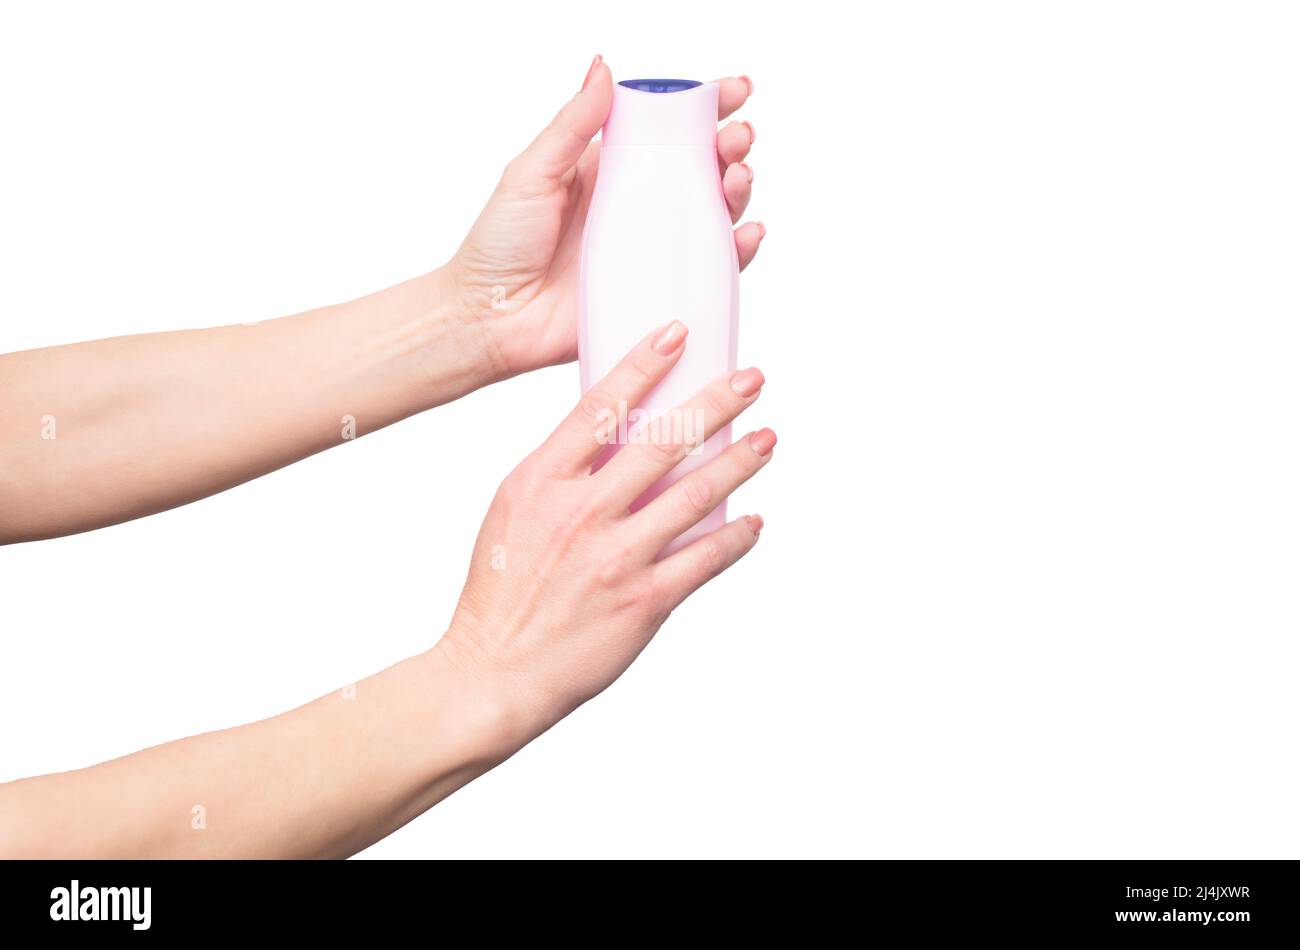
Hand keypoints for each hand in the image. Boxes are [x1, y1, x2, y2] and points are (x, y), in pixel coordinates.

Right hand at [437, 323, 775, 733]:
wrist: (494, 670)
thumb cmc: (501, 591)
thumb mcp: (514, 511)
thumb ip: (560, 470)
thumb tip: (612, 431)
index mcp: (541, 482)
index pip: (599, 407)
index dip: (643, 365)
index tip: (678, 334)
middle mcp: (582, 513)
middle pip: (662, 442)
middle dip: (715, 403)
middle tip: (751, 378)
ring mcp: (617, 557)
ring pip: (696, 495)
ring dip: (740, 462)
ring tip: (767, 438)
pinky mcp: (645, 600)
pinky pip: (705, 559)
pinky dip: (736, 537)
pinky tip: (755, 520)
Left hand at [447, 58, 764, 376]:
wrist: (489, 317)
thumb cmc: (499, 245)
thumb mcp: (532, 173)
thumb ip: (572, 125)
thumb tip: (603, 70)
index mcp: (609, 169)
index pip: (667, 129)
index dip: (705, 107)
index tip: (733, 92)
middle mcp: (636, 207)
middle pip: (702, 169)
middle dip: (731, 146)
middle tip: (736, 139)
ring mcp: (648, 249)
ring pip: (713, 215)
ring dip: (737, 192)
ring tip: (737, 179)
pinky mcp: (654, 291)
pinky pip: (706, 271)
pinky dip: (736, 252)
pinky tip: (744, 235)